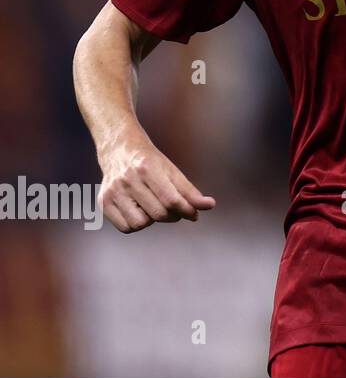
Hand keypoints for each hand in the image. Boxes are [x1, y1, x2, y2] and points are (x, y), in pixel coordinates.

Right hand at [97, 130, 215, 232]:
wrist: (119, 149)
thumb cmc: (150, 161)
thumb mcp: (172, 170)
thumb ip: (190, 191)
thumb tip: (209, 206)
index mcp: (147, 168)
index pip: (170, 199)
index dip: (186, 210)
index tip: (194, 214)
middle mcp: (128, 180)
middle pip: (158, 213)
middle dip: (172, 215)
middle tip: (175, 209)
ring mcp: (113, 191)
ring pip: (140, 224)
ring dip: (152, 220)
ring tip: (154, 207)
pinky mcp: (103, 202)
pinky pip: (126, 228)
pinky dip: (137, 224)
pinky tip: (140, 211)